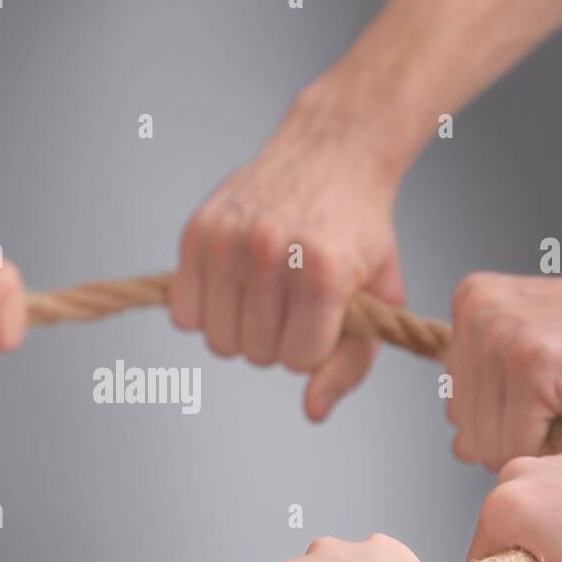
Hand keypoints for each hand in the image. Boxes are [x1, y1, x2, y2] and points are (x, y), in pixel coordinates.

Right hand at [170, 79, 404, 421]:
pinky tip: (232, 287)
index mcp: (323, 272)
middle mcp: (270, 253)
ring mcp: (229, 240)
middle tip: (293, 301)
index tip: (324, 314)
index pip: (297, 360)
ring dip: (242, 329)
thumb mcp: (378, 297)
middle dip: (278, 338)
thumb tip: (311, 411)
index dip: (312, 344)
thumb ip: (351, 363)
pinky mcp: (198, 231)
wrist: (334, 150)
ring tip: (265, 294)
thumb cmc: (359, 231)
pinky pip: (184, 315)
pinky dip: (205, 312)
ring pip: (218, 340)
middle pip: (256, 354)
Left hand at [447, 263, 561, 470]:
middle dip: (525, 437)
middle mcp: (476, 313)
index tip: (560, 389)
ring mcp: (500, 335)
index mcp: (472, 304)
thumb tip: (458, 449)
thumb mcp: (541, 362)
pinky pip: (520, 446)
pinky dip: (560, 447)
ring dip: (546, 444)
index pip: (458, 408)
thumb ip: (494, 398)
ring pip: (490, 444)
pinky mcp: (532, 364)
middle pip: (468, 429)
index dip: (514, 422)